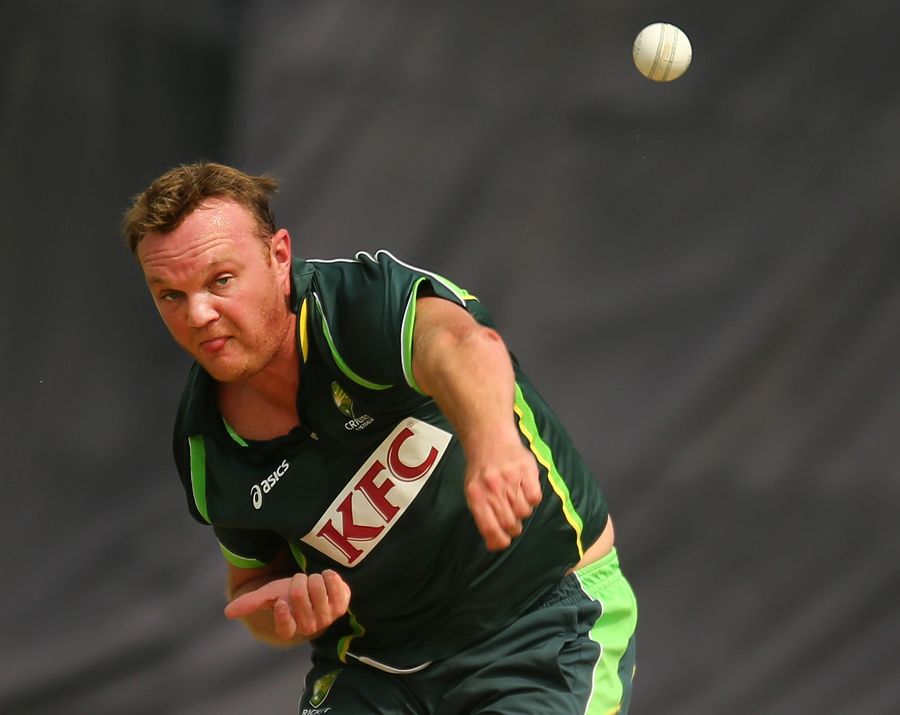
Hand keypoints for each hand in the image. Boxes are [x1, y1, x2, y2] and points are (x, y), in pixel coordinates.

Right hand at [224, 570, 350, 640]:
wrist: (317, 588)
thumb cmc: (290, 593)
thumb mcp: (270, 595)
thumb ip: (250, 603)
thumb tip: (227, 612)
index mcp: (291, 628)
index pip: (285, 629)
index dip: (283, 614)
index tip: (281, 600)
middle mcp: (309, 627)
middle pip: (299, 597)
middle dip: (297, 581)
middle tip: (299, 581)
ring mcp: (327, 618)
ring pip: (317, 588)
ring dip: (313, 578)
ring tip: (313, 582)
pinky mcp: (342, 606)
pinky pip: (335, 585)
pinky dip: (329, 576)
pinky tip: (326, 579)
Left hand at [464, 439, 542, 550]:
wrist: (489, 437)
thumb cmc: (481, 469)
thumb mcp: (473, 492)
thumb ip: (483, 517)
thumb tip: (495, 544)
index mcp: (476, 497)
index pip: (491, 530)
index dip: (500, 541)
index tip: (504, 540)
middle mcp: (493, 489)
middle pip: (510, 523)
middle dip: (513, 526)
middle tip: (511, 516)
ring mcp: (510, 479)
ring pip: (525, 512)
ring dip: (523, 510)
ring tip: (517, 497)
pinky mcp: (526, 470)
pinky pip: (535, 498)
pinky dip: (533, 498)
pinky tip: (525, 488)